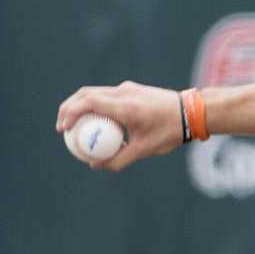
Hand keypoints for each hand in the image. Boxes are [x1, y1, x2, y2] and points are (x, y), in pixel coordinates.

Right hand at [52, 80, 189, 172]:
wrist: (192, 111)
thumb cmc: (170, 132)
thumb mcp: (145, 150)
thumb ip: (119, 159)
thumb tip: (95, 165)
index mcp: (126, 106)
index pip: (89, 103)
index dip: (71, 113)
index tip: (64, 128)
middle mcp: (124, 93)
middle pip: (85, 94)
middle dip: (68, 108)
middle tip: (62, 127)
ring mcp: (127, 88)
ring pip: (95, 92)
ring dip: (80, 106)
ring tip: (74, 124)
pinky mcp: (132, 89)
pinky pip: (107, 95)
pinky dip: (95, 106)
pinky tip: (96, 123)